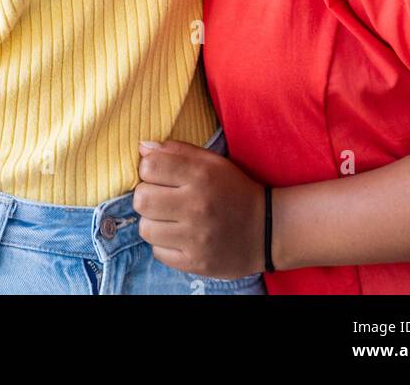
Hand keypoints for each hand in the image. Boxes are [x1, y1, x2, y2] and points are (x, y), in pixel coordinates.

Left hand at [134, 139, 264, 278]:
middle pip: (142, 199)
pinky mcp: (196, 262)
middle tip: (161, 198)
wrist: (267, 230)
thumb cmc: (234, 190)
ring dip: (153, 222)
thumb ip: (176, 150)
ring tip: (169, 218)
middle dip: (146, 196)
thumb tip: (142, 147)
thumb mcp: (211, 162)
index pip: (148, 167)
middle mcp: (197, 206)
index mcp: (201, 175)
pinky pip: (158, 252)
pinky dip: (164, 244)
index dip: (148, 169)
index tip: (159, 175)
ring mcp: (196, 238)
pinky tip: (178, 236)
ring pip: (146, 228)